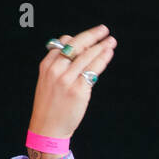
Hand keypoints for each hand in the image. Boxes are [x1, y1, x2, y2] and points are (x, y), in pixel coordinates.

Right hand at [29, 25, 116, 140]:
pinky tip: (108, 54)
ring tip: (111, 41)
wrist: (48, 128)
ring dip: (101, 47)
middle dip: (91, 36)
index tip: (91, 37)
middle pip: (75, 46)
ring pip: (86, 57)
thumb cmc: (50, 105)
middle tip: (104, 29)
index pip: (62, 44)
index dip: (78, 39)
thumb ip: (57, 63)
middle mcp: (55, 70)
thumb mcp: (48, 81)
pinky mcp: (78, 90)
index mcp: (46, 66)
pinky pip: (93, 70)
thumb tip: (69, 42)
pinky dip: (102, 60)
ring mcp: (67, 79)